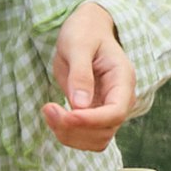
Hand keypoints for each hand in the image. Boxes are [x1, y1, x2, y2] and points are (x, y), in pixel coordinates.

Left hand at [42, 4, 134, 151]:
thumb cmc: (84, 32)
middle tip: (48, 108)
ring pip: (95, 140)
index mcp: (123, 79)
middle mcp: (120, 99)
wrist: (86, 30)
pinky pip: (84, 135)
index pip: (116, 112)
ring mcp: (108, 109)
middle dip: (75, 128)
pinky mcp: (94, 114)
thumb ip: (80, 74)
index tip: (66, 116)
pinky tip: (52, 114)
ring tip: (48, 110)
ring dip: (68, 134)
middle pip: (105, 131)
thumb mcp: (78, 45)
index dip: (91, 120)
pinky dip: (66, 132)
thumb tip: (79, 106)